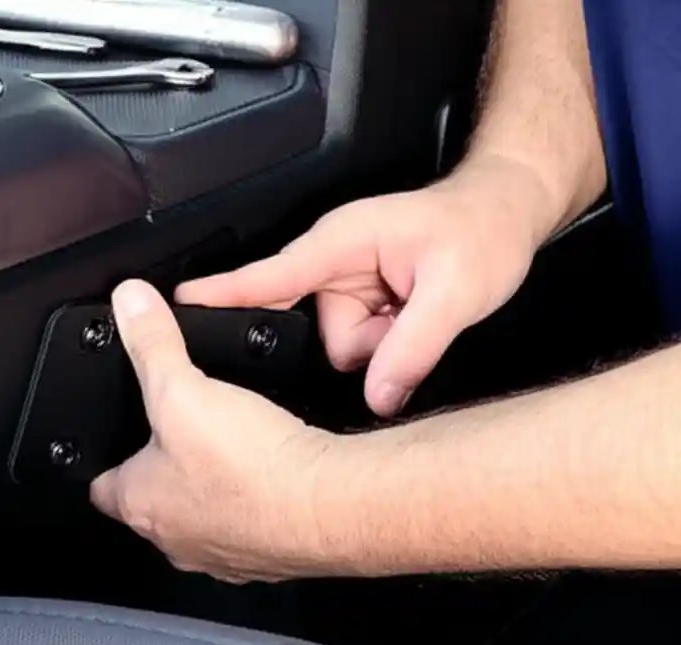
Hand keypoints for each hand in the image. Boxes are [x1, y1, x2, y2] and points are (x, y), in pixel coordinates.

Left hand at [90, 279, 341, 583]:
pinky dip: (256, 506)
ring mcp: (222, 554)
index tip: (112, 442)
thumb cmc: (251, 465)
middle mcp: (176, 539)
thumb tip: (129, 305)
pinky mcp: (268, 557)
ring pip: (203, 522)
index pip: (101, 486)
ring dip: (211, 494)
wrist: (325, 506)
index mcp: (141, 503)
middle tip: (176, 440)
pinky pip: (252, 531)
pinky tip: (271, 478)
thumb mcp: (184, 389)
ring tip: (227, 455)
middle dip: (162, 475)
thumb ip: (154, 344)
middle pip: (154, 506)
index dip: (106, 458)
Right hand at [176, 157, 548, 416]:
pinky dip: (389, 339)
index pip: (268, 275)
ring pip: (343, 346)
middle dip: (368, 342)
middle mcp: (335, 261)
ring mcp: (346, 281)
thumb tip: (379, 397)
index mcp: (340, 243)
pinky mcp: (359, 297)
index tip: (176, 305)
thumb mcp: (456, 292)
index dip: (222, 293)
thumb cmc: (482, 229)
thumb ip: (413, 348)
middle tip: (413, 316)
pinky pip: (360, 343)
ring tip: (418, 310)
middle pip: (318, 334)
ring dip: (383, 342)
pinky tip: (414, 316)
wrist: (504, 212)